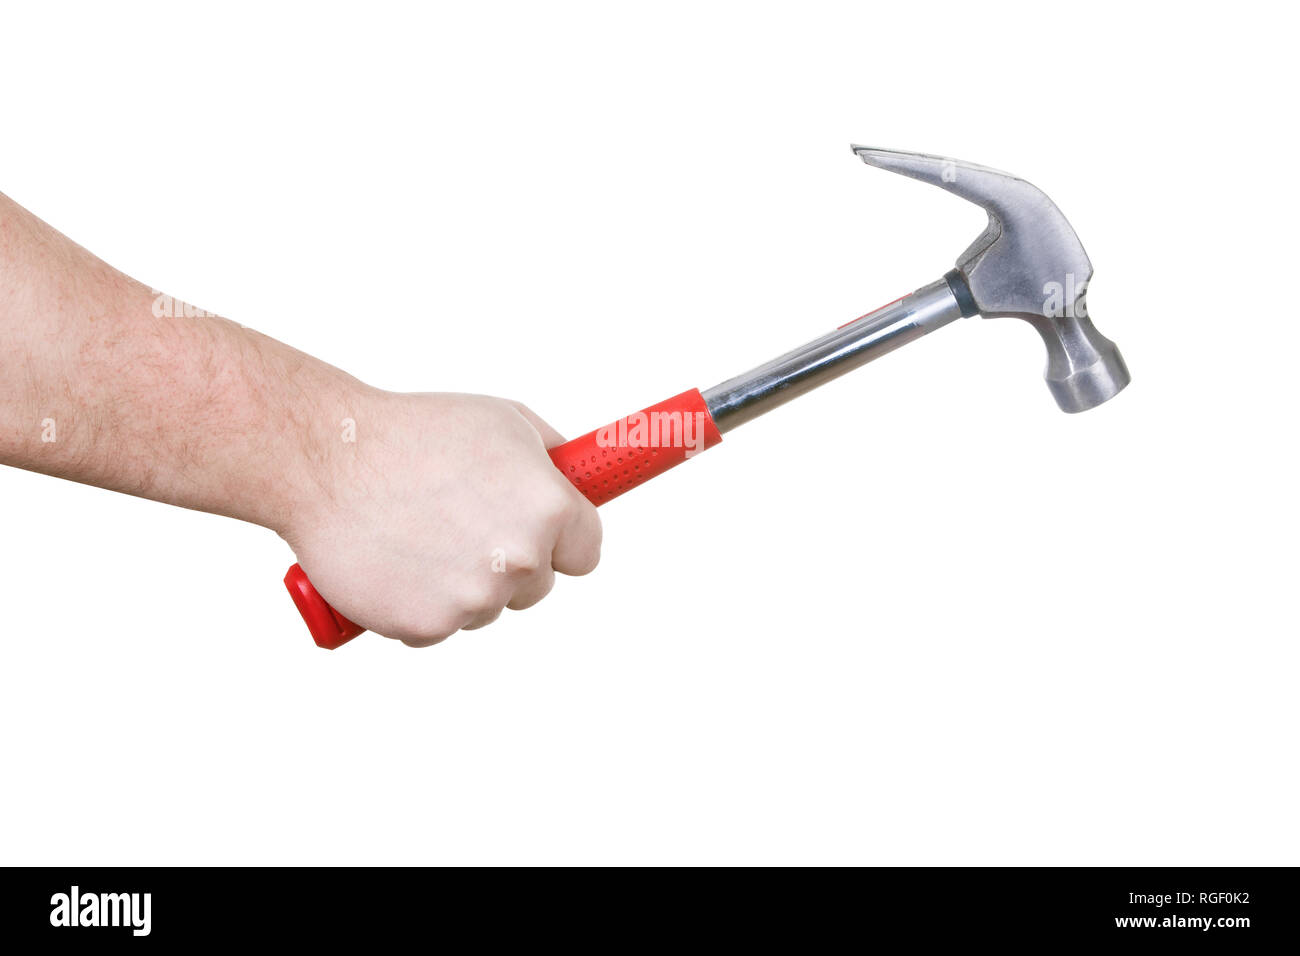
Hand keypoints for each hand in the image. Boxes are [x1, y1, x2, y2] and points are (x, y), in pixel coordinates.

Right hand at [278, 391, 601, 645]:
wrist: (325, 459)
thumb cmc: (411, 431)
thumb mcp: (501, 421)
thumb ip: (550, 458)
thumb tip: (577, 480)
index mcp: (548, 506)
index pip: (587, 552)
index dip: (563, 542)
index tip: (545, 537)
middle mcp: (520, 557)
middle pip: (539, 586)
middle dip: (509, 564)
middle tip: (462, 525)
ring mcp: (474, 597)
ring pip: (487, 607)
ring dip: (462, 585)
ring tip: (418, 535)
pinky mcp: (427, 625)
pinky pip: (439, 627)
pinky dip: (419, 605)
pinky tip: (395, 562)